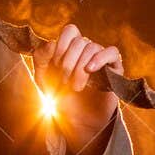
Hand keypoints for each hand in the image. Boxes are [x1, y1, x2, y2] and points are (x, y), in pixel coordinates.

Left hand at [32, 23, 121, 154]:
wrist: (75, 123)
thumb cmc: (60, 99)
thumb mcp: (42, 78)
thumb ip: (41, 57)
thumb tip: (52, 42)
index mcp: (71, 49)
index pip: (70, 31)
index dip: (61, 44)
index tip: (54, 64)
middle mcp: (87, 52)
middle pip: (80, 40)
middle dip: (68, 62)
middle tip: (63, 81)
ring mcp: (101, 60)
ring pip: (93, 47)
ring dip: (80, 68)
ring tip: (75, 87)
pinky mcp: (114, 71)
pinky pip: (112, 52)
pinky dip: (100, 58)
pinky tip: (90, 70)